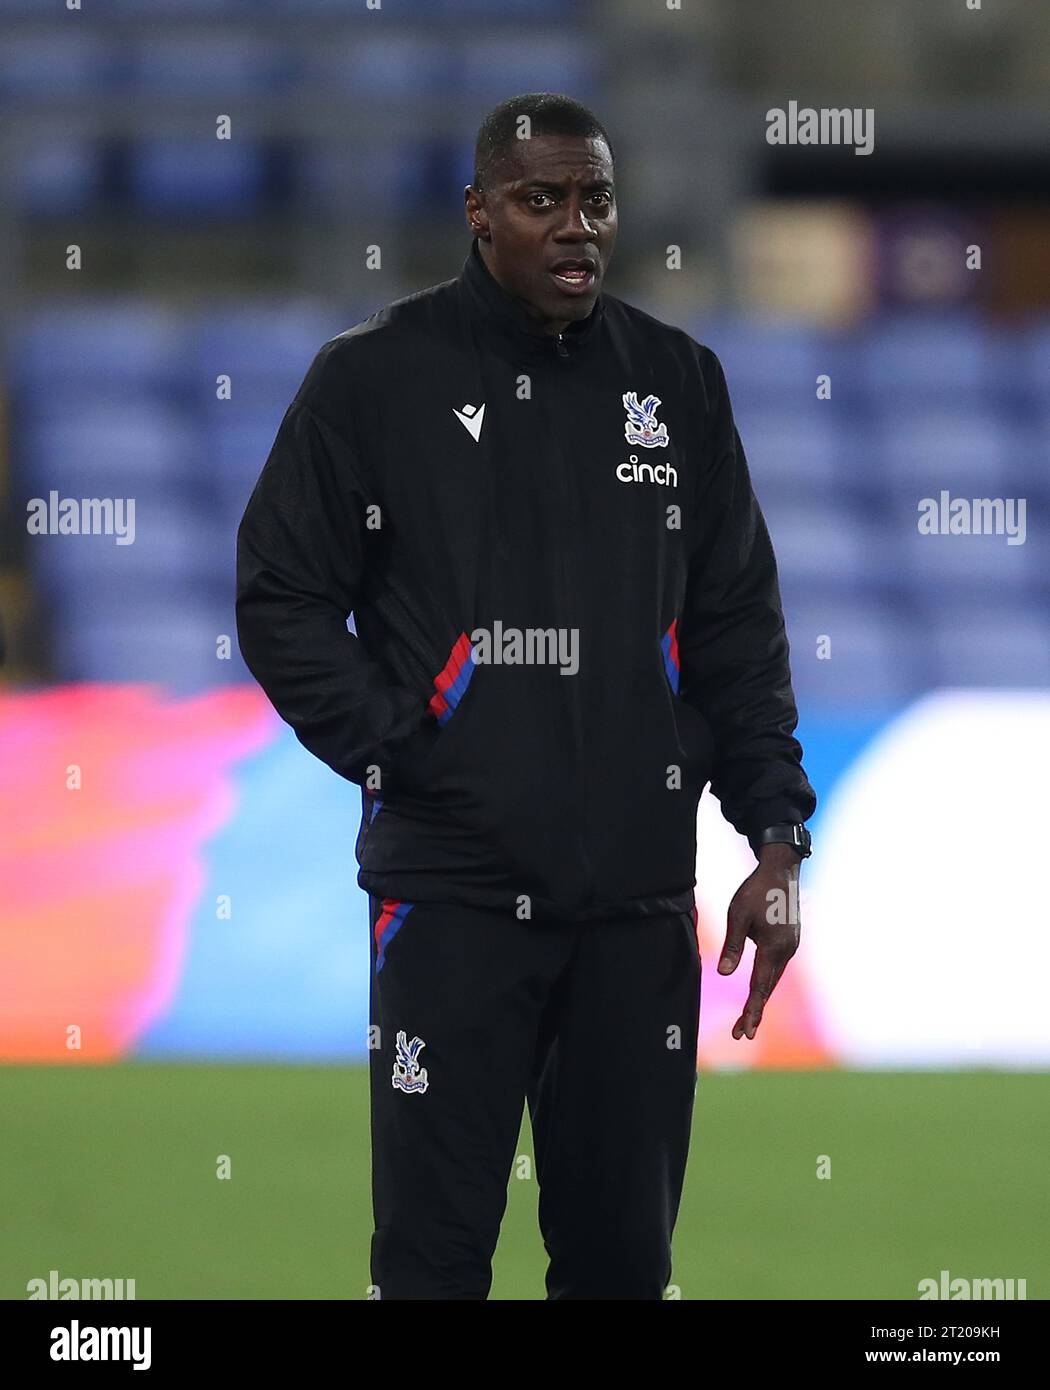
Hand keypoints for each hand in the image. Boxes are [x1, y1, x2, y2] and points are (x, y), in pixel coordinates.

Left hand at [718, 842, 801, 1040]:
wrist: (781, 870)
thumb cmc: (756, 891)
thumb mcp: (738, 916)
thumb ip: (733, 946)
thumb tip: (723, 974)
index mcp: (774, 948)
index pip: (760, 987)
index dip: (751, 1011)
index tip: (744, 1032)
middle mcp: (786, 952)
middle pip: (768, 988)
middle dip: (754, 1012)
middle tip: (741, 1035)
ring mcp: (790, 947)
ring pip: (773, 979)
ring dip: (760, 999)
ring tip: (747, 1019)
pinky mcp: (789, 942)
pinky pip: (776, 968)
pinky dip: (766, 983)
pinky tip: (758, 991)